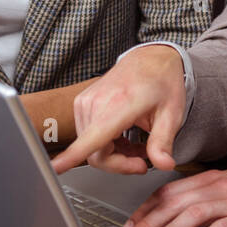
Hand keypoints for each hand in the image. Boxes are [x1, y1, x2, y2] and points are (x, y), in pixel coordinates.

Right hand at [49, 45, 186, 174]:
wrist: (150, 58)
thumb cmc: (162, 82)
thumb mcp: (172, 114)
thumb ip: (163, 142)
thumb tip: (164, 164)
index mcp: (119, 104)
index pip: (92, 138)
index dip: (72, 157)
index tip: (54, 168)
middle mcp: (96, 102)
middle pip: (94, 153)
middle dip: (118, 164)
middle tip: (143, 161)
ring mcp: (85, 102)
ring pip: (89, 148)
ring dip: (113, 155)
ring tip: (136, 146)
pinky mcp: (81, 103)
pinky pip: (87, 137)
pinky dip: (105, 144)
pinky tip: (123, 138)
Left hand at [121, 168, 226, 226]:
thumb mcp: (224, 188)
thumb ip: (199, 196)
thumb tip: (170, 209)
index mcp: (208, 179)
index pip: (169, 190)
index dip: (147, 207)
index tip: (132, 224)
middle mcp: (217, 186)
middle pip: (175, 202)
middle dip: (150, 221)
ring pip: (194, 213)